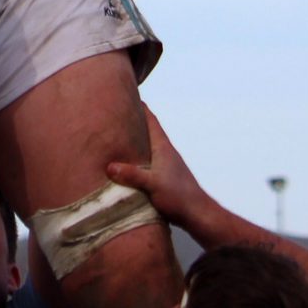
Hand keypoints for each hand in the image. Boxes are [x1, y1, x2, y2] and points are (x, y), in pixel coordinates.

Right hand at [106, 105, 210, 229]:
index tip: (127, 92)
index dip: (140, 106)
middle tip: (114, 114)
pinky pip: (146, 162)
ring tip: (115, 138)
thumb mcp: (152, 184)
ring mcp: (165, 165)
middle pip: (147, 131)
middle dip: (132, 122)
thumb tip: (109, 166)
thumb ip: (132, 175)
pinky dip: (136, 158)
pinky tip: (126, 166)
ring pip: (146, 147)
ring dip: (134, 141)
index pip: (151, 119)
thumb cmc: (179, 197)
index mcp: (163, 147)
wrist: (198, 215)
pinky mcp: (164, 178)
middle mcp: (164, 152)